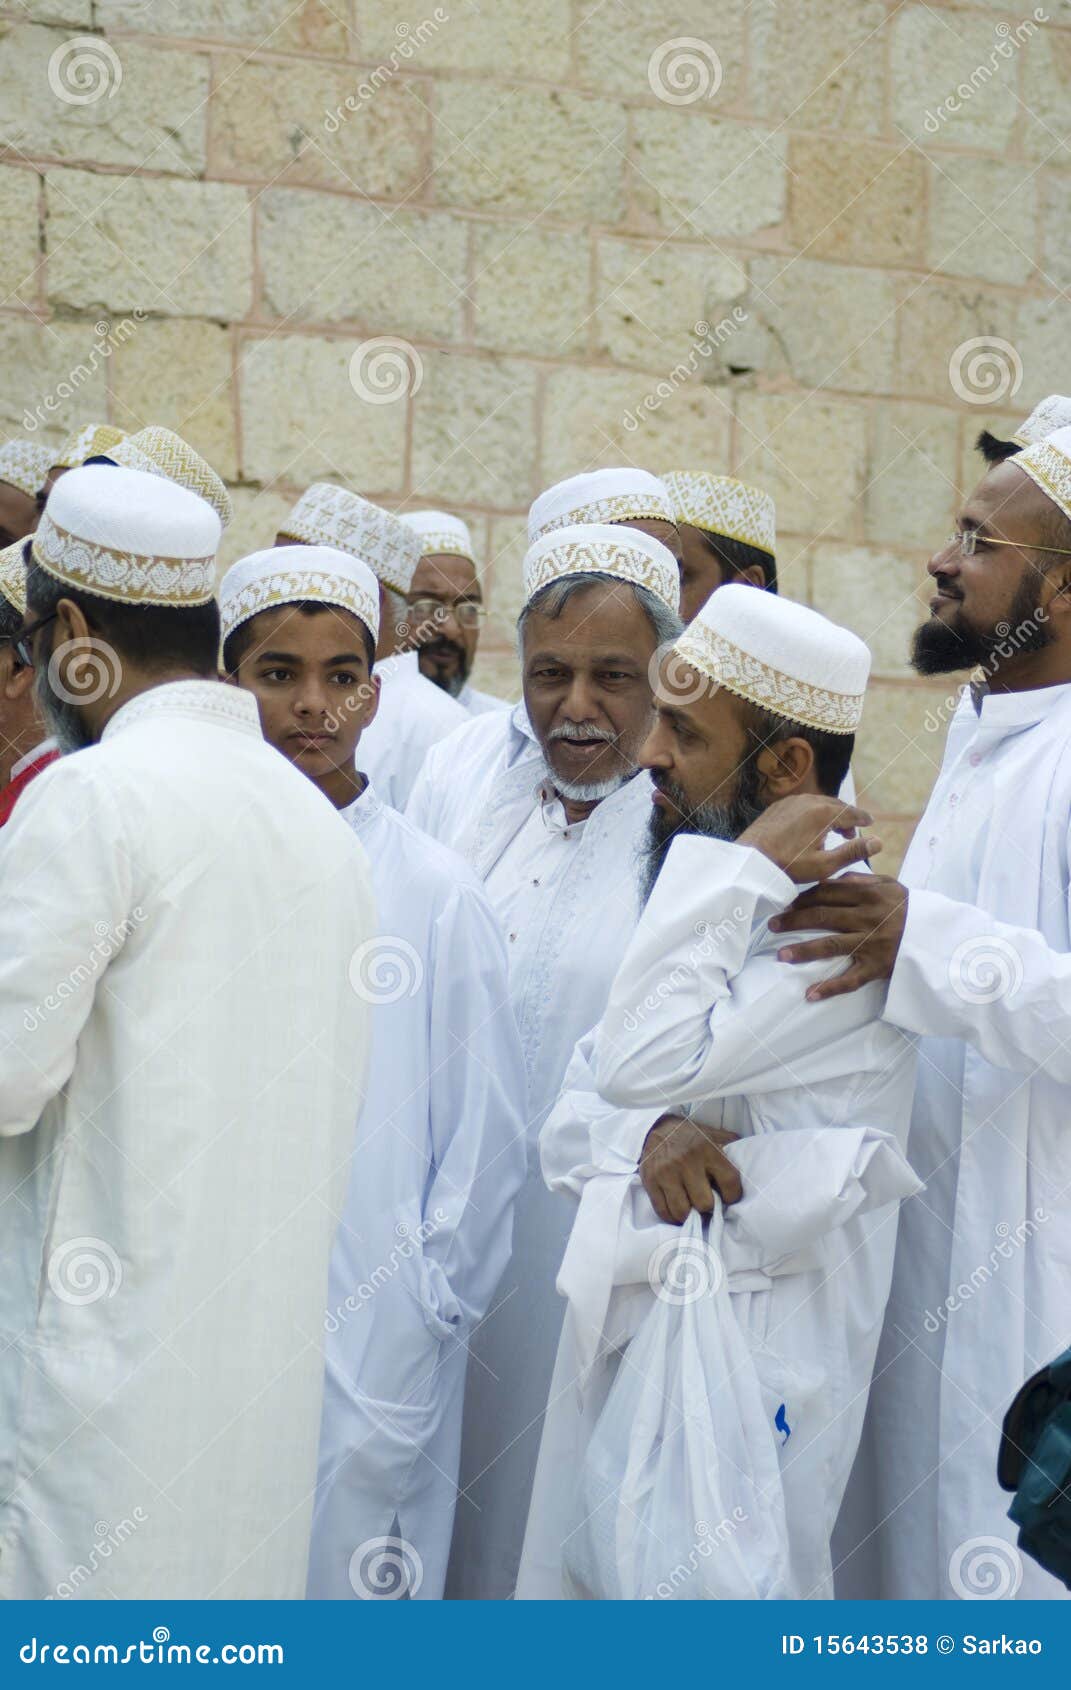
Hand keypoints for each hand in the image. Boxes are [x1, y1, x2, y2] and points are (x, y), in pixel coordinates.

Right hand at [639, 1113, 740, 1224]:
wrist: (658, 1128)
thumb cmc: (692, 1136)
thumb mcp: (715, 1135)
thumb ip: (732, 1147)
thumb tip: (752, 1163)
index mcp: (708, 1150)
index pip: (730, 1183)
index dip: (733, 1196)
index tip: (728, 1197)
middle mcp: (687, 1162)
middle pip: (704, 1203)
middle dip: (707, 1207)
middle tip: (707, 1203)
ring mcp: (666, 1173)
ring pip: (682, 1211)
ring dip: (689, 1214)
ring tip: (691, 1208)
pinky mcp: (650, 1181)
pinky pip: (663, 1211)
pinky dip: (671, 1216)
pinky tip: (678, 1209)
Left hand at [736, 794, 879, 882]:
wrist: (750, 862)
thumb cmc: (788, 866)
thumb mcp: (825, 865)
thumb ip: (853, 852)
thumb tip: (879, 842)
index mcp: (823, 813)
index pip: (851, 812)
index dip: (862, 818)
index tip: (870, 822)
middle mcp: (808, 801)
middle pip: (835, 805)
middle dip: (846, 817)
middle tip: (851, 832)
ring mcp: (790, 802)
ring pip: (818, 804)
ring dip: (829, 815)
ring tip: (833, 832)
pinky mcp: (777, 807)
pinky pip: (802, 805)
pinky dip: (812, 813)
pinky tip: (810, 829)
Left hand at [768, 873, 907, 1000]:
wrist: (939, 937)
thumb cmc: (910, 909)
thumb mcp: (891, 886)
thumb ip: (863, 881)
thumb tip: (835, 879)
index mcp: (870, 895)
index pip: (828, 893)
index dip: (803, 897)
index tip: (785, 902)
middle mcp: (868, 918)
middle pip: (823, 916)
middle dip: (794, 920)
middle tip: (772, 925)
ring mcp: (872, 943)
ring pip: (831, 946)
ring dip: (803, 951)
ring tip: (781, 955)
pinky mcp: (877, 967)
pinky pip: (851, 979)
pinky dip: (830, 988)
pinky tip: (810, 994)